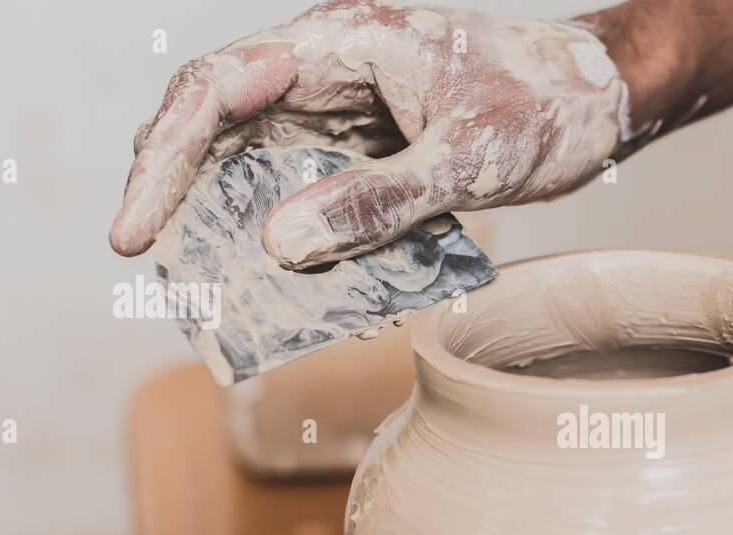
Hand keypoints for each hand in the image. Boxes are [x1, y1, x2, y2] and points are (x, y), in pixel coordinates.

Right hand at [109, 1, 627, 267]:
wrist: (598, 105)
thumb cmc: (544, 108)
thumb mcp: (467, 159)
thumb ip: (377, 201)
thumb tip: (279, 246)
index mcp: (342, 44)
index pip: (219, 88)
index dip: (164, 158)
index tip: (134, 229)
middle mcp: (329, 74)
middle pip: (218, 128)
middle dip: (178, 197)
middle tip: (153, 268)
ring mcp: (345, 116)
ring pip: (258, 168)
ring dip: (232, 227)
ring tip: (210, 291)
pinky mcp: (368, 154)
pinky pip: (311, 197)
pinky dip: (296, 242)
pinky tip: (291, 289)